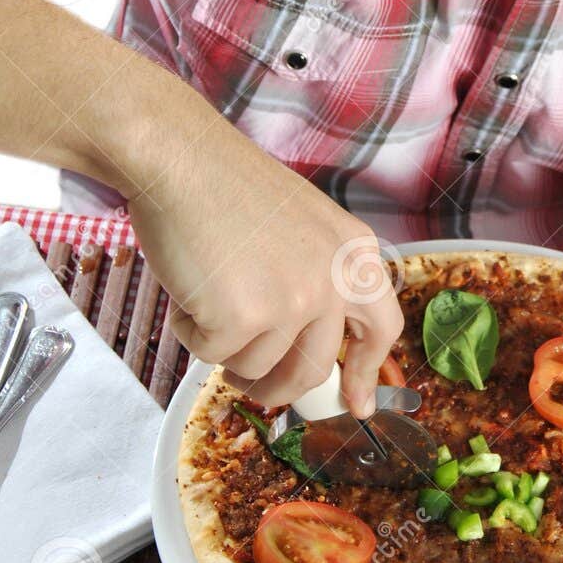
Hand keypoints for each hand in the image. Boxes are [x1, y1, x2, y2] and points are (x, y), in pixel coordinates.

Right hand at [127, 118, 402, 415]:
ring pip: (258, 368)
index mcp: (355, 253)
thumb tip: (315, 352)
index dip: (369, 372)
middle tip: (249, 385)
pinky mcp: (242, 317)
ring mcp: (292, 300)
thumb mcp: (304, 228)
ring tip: (207, 298)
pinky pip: (213, 355)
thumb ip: (319, 281)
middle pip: (315, 368)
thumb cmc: (229, 188)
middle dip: (279, 388)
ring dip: (226, 349)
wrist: (181, 158)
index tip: (357, 404)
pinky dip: (191, 332)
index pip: (381, 328)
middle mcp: (334, 279)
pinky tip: (187, 288)